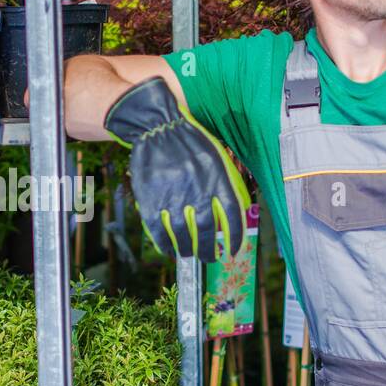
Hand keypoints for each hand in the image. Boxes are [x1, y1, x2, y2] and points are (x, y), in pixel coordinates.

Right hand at [104, 76, 250, 261]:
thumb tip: (235, 208)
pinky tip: (168, 249)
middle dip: (209, 251)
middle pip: (206, 231)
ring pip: (182, 235)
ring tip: (188, 255)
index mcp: (217, 179)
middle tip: (209, 258)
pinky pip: (159, 230)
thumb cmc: (188, 141)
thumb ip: (224, 181)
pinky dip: (164, 244)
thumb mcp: (215, 155)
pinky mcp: (150, 200)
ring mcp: (172, 197)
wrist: (156, 126)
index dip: (234, 238)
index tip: (233, 251)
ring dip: (186, 250)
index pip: (232, 216)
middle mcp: (196, 190)